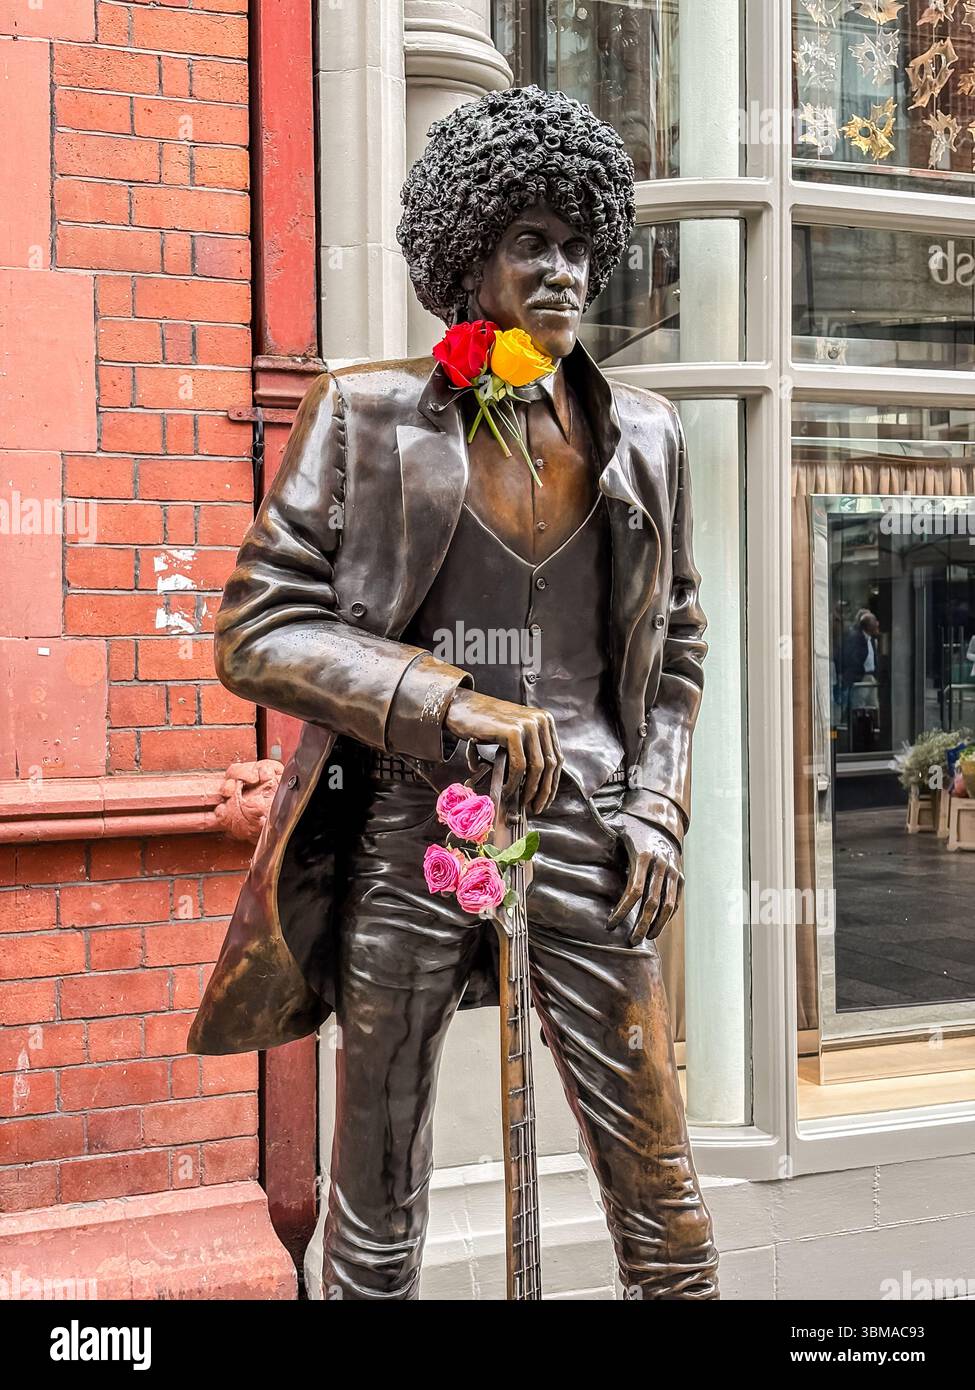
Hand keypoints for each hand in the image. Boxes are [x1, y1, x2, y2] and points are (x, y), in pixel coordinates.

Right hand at [444, 689, 561, 813]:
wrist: (461, 707)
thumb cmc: (485, 724)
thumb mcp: (514, 733)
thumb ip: (529, 750)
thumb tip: (539, 784)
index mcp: (545, 721)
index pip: (556, 758)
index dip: (552, 783)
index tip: (545, 799)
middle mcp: (540, 720)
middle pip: (551, 764)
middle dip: (544, 791)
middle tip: (536, 807)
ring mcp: (528, 724)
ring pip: (537, 767)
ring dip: (530, 790)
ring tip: (521, 802)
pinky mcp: (513, 731)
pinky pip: (519, 765)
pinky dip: (514, 782)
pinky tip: (506, 789)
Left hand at [607, 814, 683, 945]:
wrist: (660, 819)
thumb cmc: (630, 827)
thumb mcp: (615, 830)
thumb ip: (599, 840)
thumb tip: (575, 842)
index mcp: (642, 855)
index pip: (634, 890)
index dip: (622, 910)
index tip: (611, 924)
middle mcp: (661, 864)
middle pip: (651, 903)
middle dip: (641, 925)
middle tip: (631, 941)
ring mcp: (673, 870)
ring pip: (667, 905)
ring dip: (657, 925)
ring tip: (646, 938)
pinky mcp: (681, 875)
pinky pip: (676, 900)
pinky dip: (667, 916)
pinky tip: (656, 926)